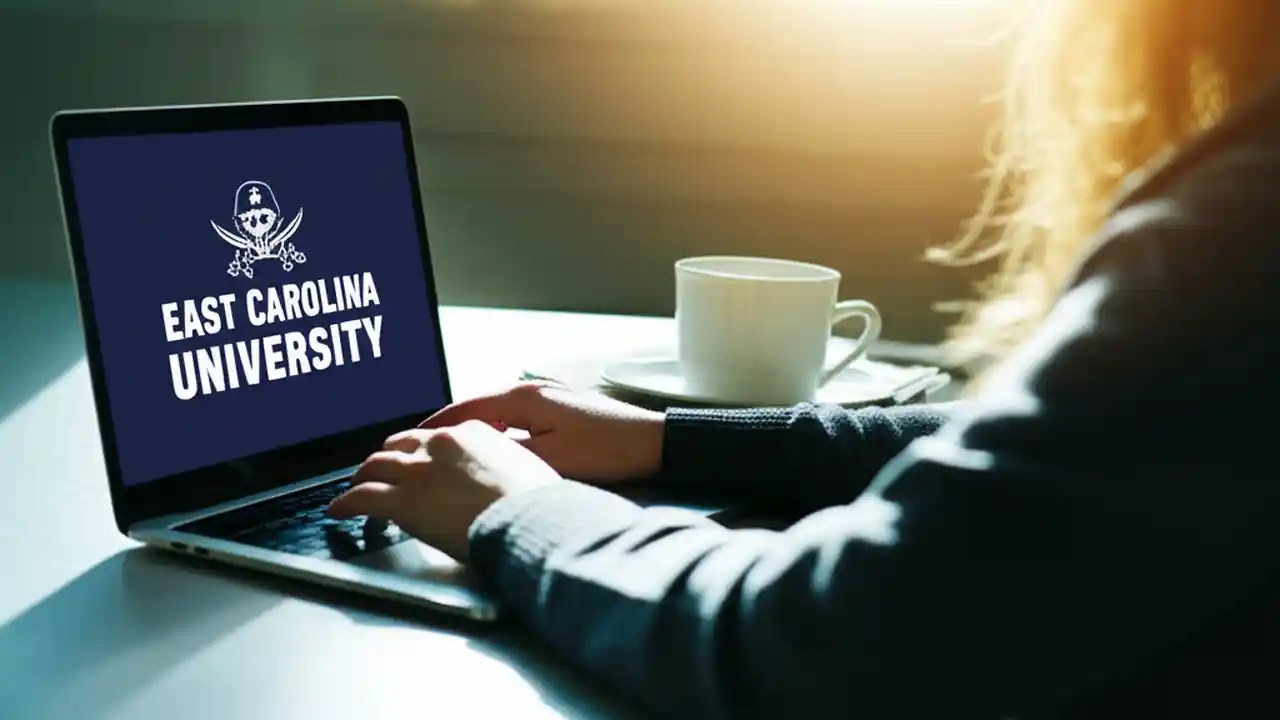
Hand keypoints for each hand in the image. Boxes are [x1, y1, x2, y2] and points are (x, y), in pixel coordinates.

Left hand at [327, 419, 560, 562]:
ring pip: (375, 466)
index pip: (434, 436)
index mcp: (473, 432)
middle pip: (399, 445)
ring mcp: (419, 470)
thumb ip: (503, 466)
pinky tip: (339, 511)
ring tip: (355, 487)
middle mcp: (441, 443)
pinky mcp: (403, 500)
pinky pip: (362, 498)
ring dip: (363, 477)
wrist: (532, 522)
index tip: (417, 459)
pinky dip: (345, 504)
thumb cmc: (538, 505)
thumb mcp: (526, 469)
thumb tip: (503, 480)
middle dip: (387, 458)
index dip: (420, 450)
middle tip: (380, 470)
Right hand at [421, 383, 665, 483]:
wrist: (655, 442)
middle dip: (449, 430)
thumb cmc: (607, 450)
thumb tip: (475, 464)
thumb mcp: (551, 461)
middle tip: (423, 449)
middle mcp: (531, 392)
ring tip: (451, 453)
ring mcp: (547, 399)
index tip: (411, 438)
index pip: (464, 410)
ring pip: (496, 415)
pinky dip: (498, 433)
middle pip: (476, 410)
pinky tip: (495, 452)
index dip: (435, 426)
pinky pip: (515, 421)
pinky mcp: (561, 411)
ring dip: (474, 432)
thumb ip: (508, 459)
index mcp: (522, 399)